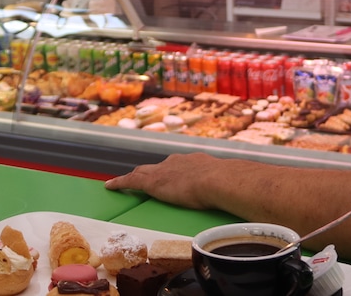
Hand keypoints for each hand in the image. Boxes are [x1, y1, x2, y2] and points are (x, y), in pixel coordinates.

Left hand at [105, 152, 221, 209]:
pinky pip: (130, 181)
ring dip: (133, 177)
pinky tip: (110, 186)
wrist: (217, 180)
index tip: (170, 174)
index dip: (170, 169)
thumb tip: (240, 188)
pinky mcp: (151, 183)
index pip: (177, 165)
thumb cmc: (226, 183)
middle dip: (149, 171)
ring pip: (141, 172)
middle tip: (143, 177)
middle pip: (157, 166)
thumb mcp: (226, 180)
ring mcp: (162, 171)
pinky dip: (120, 183)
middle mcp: (176, 162)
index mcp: (193, 161)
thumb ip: (226, 183)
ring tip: (123, 181)